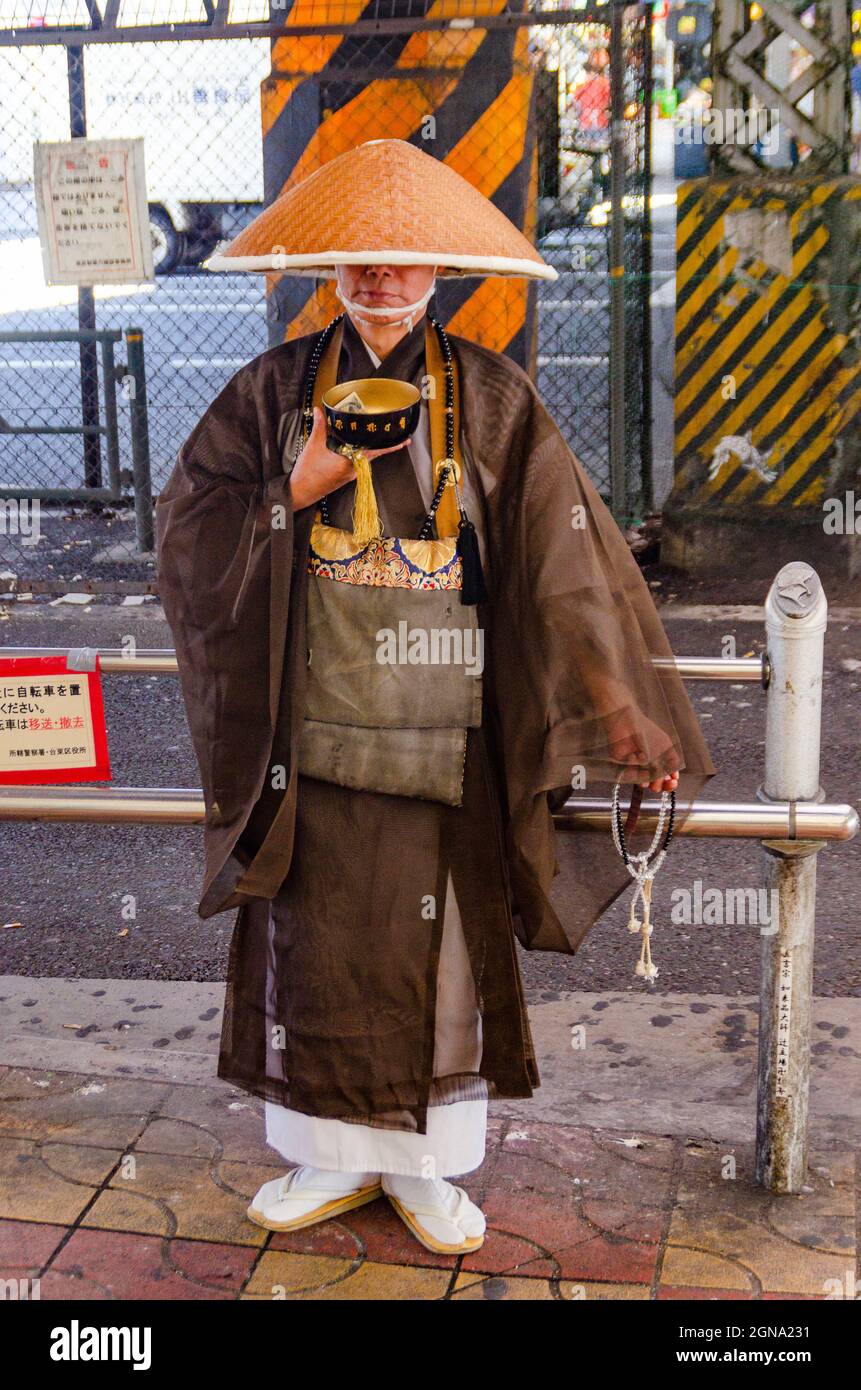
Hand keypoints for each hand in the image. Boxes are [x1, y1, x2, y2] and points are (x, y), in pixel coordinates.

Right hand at [289, 406, 409, 510]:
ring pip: (363, 457)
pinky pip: (355, 461)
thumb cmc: (307, 473)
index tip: (404, 442)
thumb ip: (319, 426)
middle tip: (391, 433)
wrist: (299, 492)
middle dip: (380, 444)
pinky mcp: (344, 476)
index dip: (391, 447)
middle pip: (371, 454)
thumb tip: (320, 410)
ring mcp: (349, 475)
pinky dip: (356, 452)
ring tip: (367, 436)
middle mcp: (353, 470)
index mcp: (349, 462)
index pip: (375, 452)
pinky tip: (350, 445)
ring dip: (366, 447)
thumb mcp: (313, 446)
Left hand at [602, 708, 679, 794]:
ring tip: (649, 781)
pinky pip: (631, 774)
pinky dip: (635, 769)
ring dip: (648, 781)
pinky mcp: (624, 765)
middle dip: (661, 785)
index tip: (673, 781)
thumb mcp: (665, 748)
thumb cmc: (647, 732)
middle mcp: (649, 762)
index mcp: (661, 757)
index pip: (667, 774)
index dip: (670, 780)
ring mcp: (636, 764)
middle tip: (661, 786)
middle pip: (656, 780)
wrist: (626, 723)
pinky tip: (636, 757)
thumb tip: (670, 778)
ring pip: (644, 780)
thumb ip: (669, 764)